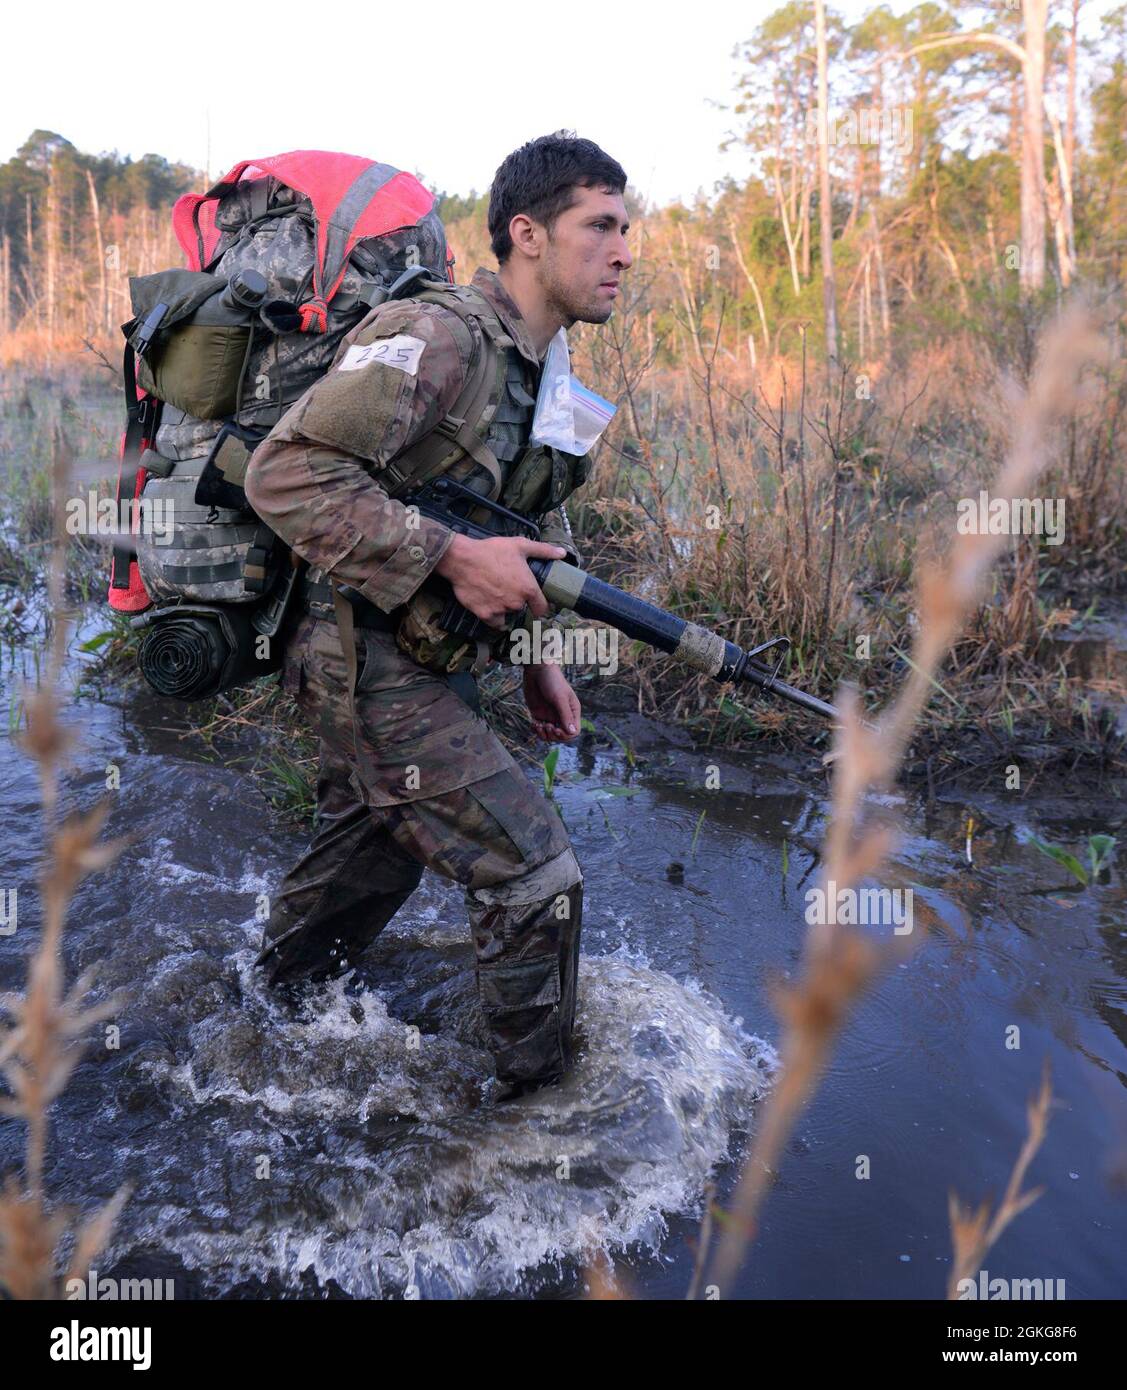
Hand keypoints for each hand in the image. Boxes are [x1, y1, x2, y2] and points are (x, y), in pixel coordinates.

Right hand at [435, 534, 565, 627]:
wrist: (463, 559)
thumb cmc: (492, 551)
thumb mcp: (520, 545)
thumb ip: (543, 551)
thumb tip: (562, 554)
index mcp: (528, 588)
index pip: (542, 608)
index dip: (539, 606)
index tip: (534, 603)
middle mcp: (516, 603)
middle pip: (522, 609)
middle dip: (517, 601)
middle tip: (507, 587)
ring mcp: (501, 610)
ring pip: (508, 615)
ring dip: (504, 609)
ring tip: (495, 593)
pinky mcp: (485, 615)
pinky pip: (494, 622)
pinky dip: (493, 616)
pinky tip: (488, 603)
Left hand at [523, 662, 579, 741]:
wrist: (537, 670)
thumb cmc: (552, 680)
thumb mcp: (559, 698)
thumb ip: (565, 715)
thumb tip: (572, 732)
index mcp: (572, 711)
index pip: (573, 731)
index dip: (565, 735)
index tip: (556, 729)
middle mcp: (562, 715)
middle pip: (561, 736)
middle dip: (553, 736)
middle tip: (546, 726)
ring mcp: (550, 715)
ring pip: (549, 735)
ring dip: (543, 735)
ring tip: (538, 725)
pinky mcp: (538, 714)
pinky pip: (539, 728)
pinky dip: (535, 729)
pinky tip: (533, 723)